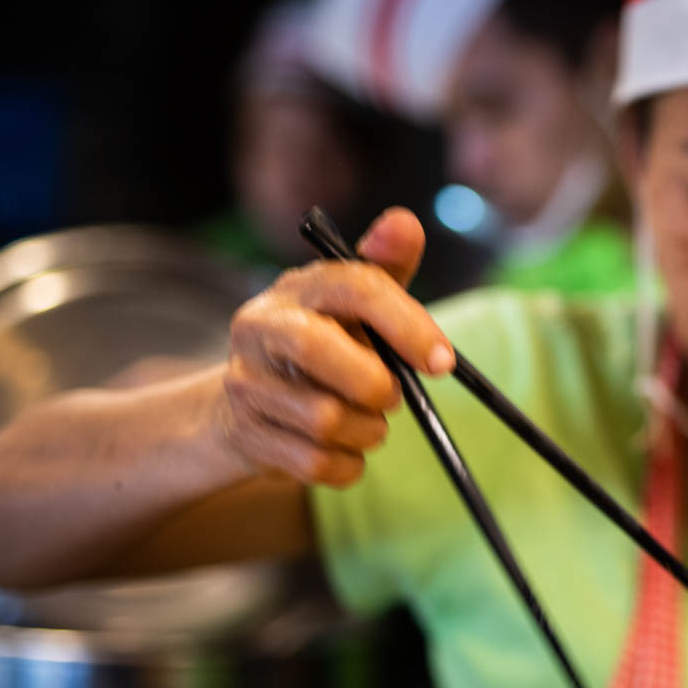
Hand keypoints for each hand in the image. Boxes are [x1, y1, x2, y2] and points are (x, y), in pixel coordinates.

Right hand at [209, 207, 450, 486]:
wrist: (246, 408)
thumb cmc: (324, 346)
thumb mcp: (353, 304)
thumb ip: (385, 268)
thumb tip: (406, 223)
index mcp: (298, 289)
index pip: (355, 288)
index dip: (407, 324)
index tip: (442, 362)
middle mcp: (260, 327)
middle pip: (322, 354)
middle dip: (375, 386)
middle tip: (392, 396)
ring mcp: (245, 383)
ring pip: (327, 419)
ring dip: (368, 431)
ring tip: (365, 422)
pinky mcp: (246, 435)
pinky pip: (318, 463)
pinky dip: (348, 464)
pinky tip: (343, 448)